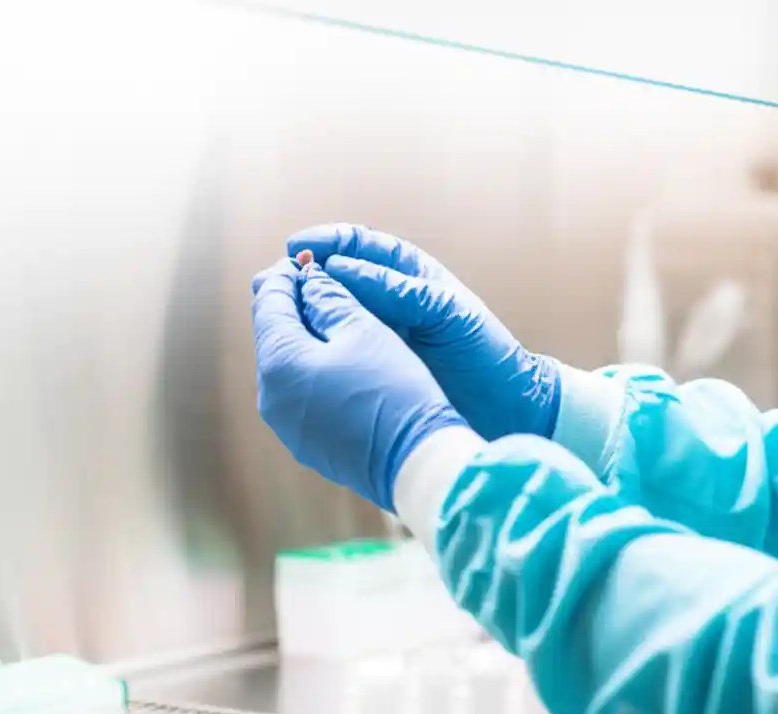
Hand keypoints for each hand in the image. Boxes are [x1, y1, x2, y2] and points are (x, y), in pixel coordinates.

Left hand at [251, 258, 466, 510]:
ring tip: (334, 318)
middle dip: (293, 306)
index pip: (269, 303)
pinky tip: (342, 362)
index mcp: (279, 363)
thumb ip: (329, 298)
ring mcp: (287, 426)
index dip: (285, 274)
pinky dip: (315, 371)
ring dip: (305, 339)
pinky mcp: (308, 445)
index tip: (303, 257)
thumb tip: (307, 279)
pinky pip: (302, 395)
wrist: (418, 462)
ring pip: (288, 367)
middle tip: (314, 280)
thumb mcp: (365, 330)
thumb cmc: (395, 389)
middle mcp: (271, 397)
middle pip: (274, 336)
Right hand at [285, 223, 561, 440]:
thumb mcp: (445, 313)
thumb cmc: (485, 352)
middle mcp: (389, 301)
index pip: (359, 246)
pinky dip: (314, 347)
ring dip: (301, 312)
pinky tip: (293, 351)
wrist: (508, 406)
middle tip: (270, 278)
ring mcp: (379, 335)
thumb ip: (398, 291)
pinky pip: (337, 351)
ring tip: (269, 310)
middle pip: (336, 279)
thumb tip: (339, 269)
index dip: (326, 243)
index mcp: (410, 276)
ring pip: (331, 315)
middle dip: (302, 276)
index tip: (298, 248)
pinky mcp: (375, 370)